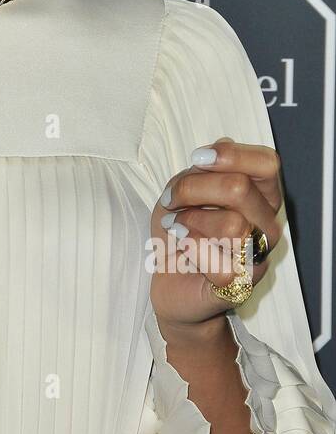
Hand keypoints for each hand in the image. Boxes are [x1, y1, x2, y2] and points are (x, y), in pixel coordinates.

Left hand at [149, 136, 284, 339]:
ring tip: (177, 227)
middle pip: (240, 188)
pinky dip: (191, 250)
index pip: (267, 163)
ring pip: (232, 225)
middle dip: (193, 189)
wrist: (167, 278)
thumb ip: (205, 169)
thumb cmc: (180, 229)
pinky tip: (183, 250)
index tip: (196, 160)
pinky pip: (219, 263)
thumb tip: (222, 146)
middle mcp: (266, 225)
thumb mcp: (183, 189)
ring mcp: (257, 257)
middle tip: (172, 200)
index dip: (230, 155)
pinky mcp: (240, 286)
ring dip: (190, 221)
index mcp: (260, 197)